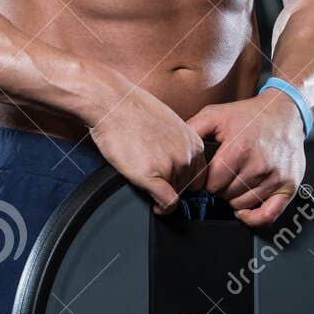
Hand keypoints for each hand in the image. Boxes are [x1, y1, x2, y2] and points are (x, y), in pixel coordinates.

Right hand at [85, 75, 205, 213]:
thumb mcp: (170, 125)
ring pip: (176, 195)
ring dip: (165, 193)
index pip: (201, 175)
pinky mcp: (153, 176)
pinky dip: (163, 209)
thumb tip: (177, 161)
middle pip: (189, 187)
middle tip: (158, 182)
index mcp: (194, 143)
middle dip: (175, 188)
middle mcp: (187, 156)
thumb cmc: (133, 111)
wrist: (113, 104)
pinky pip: (167, 203)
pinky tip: (155, 206)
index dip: (187, 182)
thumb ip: (179, 145)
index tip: (175, 183)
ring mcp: (171, 167)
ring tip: (148, 180)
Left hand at [186, 91, 306, 226]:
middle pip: (226, 195)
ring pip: (242, 205)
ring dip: (234, 198)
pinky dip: (253, 218)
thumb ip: (192, 129)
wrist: (284, 112)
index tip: (209, 173)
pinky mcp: (289, 186)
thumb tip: (172, 147)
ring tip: (236, 181)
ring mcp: (276, 177)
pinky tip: (244, 210)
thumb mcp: (216, 115)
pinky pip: (268, 215)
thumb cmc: (248, 115)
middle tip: (224, 175)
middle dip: (220, 188)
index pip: (212, 183)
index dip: (206, 181)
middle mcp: (259, 165)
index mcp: (240, 148)